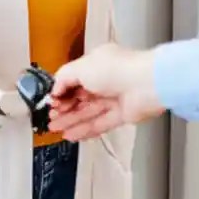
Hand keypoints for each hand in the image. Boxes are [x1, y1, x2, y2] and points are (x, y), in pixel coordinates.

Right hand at [48, 44, 164, 139]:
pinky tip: (72, 134)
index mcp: (97, 64)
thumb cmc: (121, 69)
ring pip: (88, 112)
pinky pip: (100, 123)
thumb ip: (64, 77)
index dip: (61, 92)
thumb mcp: (82, 67)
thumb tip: (55, 87)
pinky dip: (85, 130)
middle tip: (51, 117)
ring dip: (71, 121)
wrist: (147, 84)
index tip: (51, 102)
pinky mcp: (123, 114)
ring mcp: (115, 98)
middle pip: (80, 98)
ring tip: (56, 129)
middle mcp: (107, 80)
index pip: (74, 79)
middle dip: (64, 109)